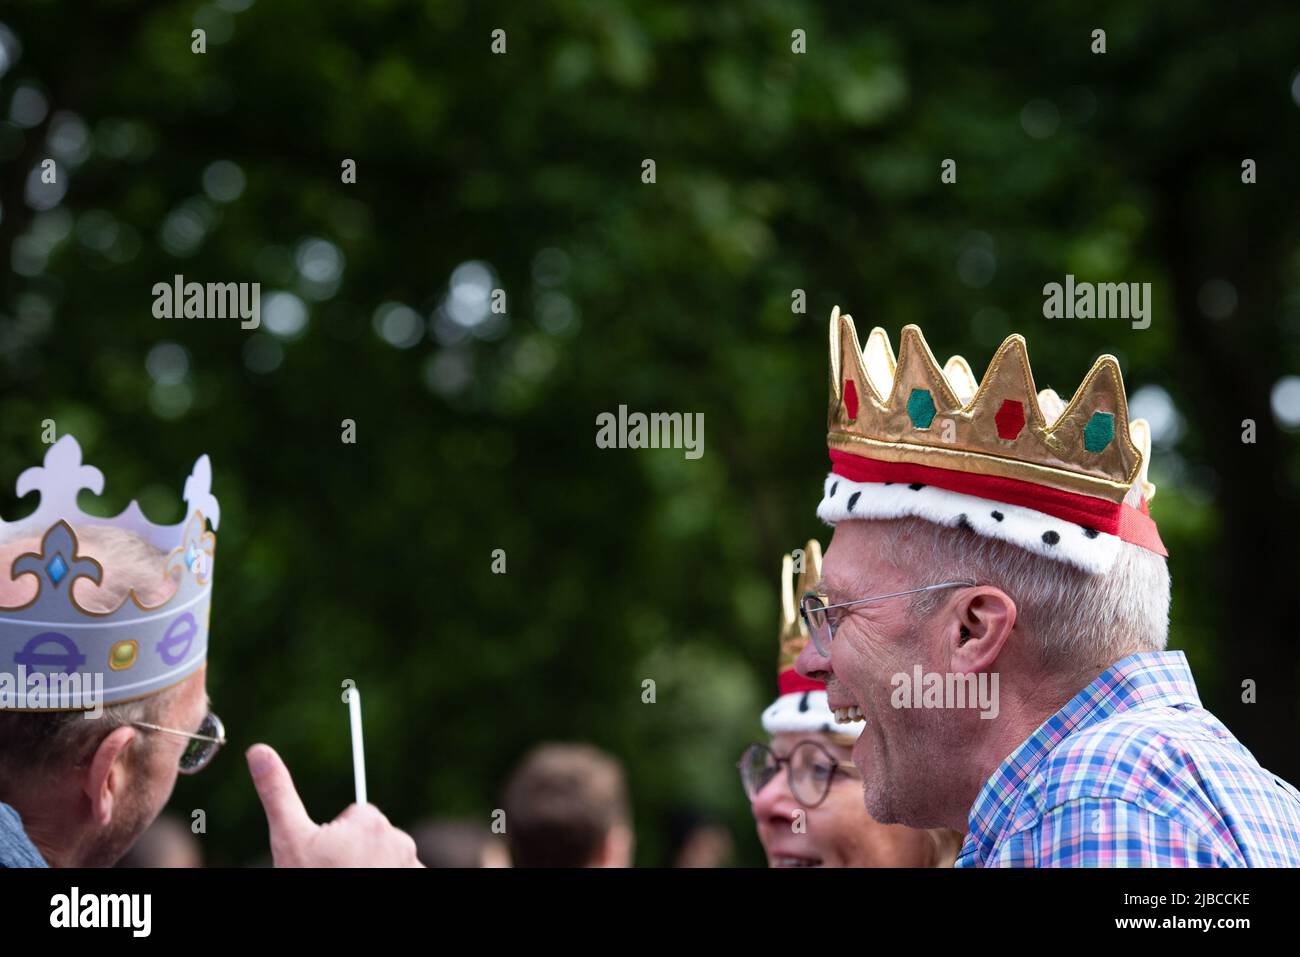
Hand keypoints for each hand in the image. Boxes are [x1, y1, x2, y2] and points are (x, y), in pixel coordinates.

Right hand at [246, 743, 422, 866]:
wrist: (330, 931)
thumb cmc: (307, 877)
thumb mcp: (288, 838)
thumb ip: (278, 792)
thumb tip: (258, 749)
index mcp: (370, 821)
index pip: (356, 816)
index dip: (335, 837)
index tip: (324, 858)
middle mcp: (399, 839)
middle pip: (371, 836)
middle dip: (353, 852)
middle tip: (332, 872)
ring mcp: (410, 865)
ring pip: (385, 856)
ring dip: (370, 867)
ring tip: (346, 879)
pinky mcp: (417, 879)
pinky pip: (399, 870)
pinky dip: (386, 875)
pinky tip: (365, 881)